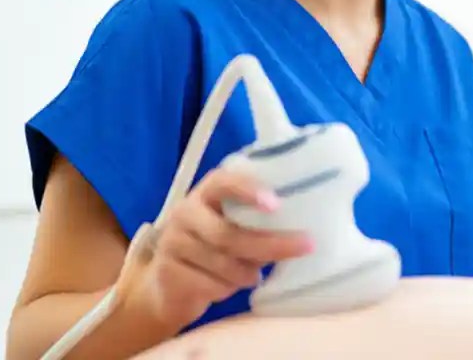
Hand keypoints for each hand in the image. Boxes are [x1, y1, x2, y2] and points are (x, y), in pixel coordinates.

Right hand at [121, 167, 314, 330]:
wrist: (170, 284)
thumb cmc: (213, 248)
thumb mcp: (231, 225)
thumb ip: (255, 221)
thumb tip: (300, 228)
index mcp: (205, 193)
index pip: (223, 182)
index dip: (248, 190)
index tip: (275, 203)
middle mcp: (185, 212)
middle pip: (228, 233)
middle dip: (269, 244)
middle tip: (304, 246)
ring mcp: (173, 242)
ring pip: (222, 264)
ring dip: (246, 274)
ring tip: (255, 276)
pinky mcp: (168, 272)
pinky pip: (209, 284)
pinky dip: (227, 289)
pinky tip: (230, 286)